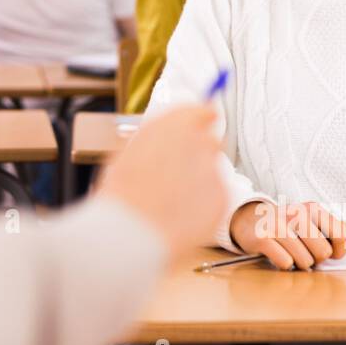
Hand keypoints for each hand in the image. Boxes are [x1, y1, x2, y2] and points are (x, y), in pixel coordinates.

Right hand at [95, 105, 227, 257]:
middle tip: (176, 172)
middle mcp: (199, 142)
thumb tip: (168, 133)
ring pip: (211, 170)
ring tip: (171, 200)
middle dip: (197, 153)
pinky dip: (203, 203)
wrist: (131, 233)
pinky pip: (215, 194)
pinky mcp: (222, 197)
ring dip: (198, 179)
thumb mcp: (130, 152)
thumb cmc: (123, 193)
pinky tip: (180, 214)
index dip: (201, 119)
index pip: (203, 110)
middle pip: (210, 141)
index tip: (200, 124)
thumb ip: (156, 137)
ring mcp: (214, 170)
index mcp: (175, 125)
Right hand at [229, 200, 345, 270]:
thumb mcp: (313, 221)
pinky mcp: (263, 238)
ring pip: (305, 261)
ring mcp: (278, 225)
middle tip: (304, 250)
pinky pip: (285, 263)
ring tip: (291, 253)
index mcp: (312, 209)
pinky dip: (284, 264)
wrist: (250, 220)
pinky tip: (278, 255)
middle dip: (315, 258)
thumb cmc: (287, 224)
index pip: (342, 236)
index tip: (330, 250)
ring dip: (299, 263)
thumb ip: (338, 226)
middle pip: (323, 253)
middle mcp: (296, 213)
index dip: (339, 250)